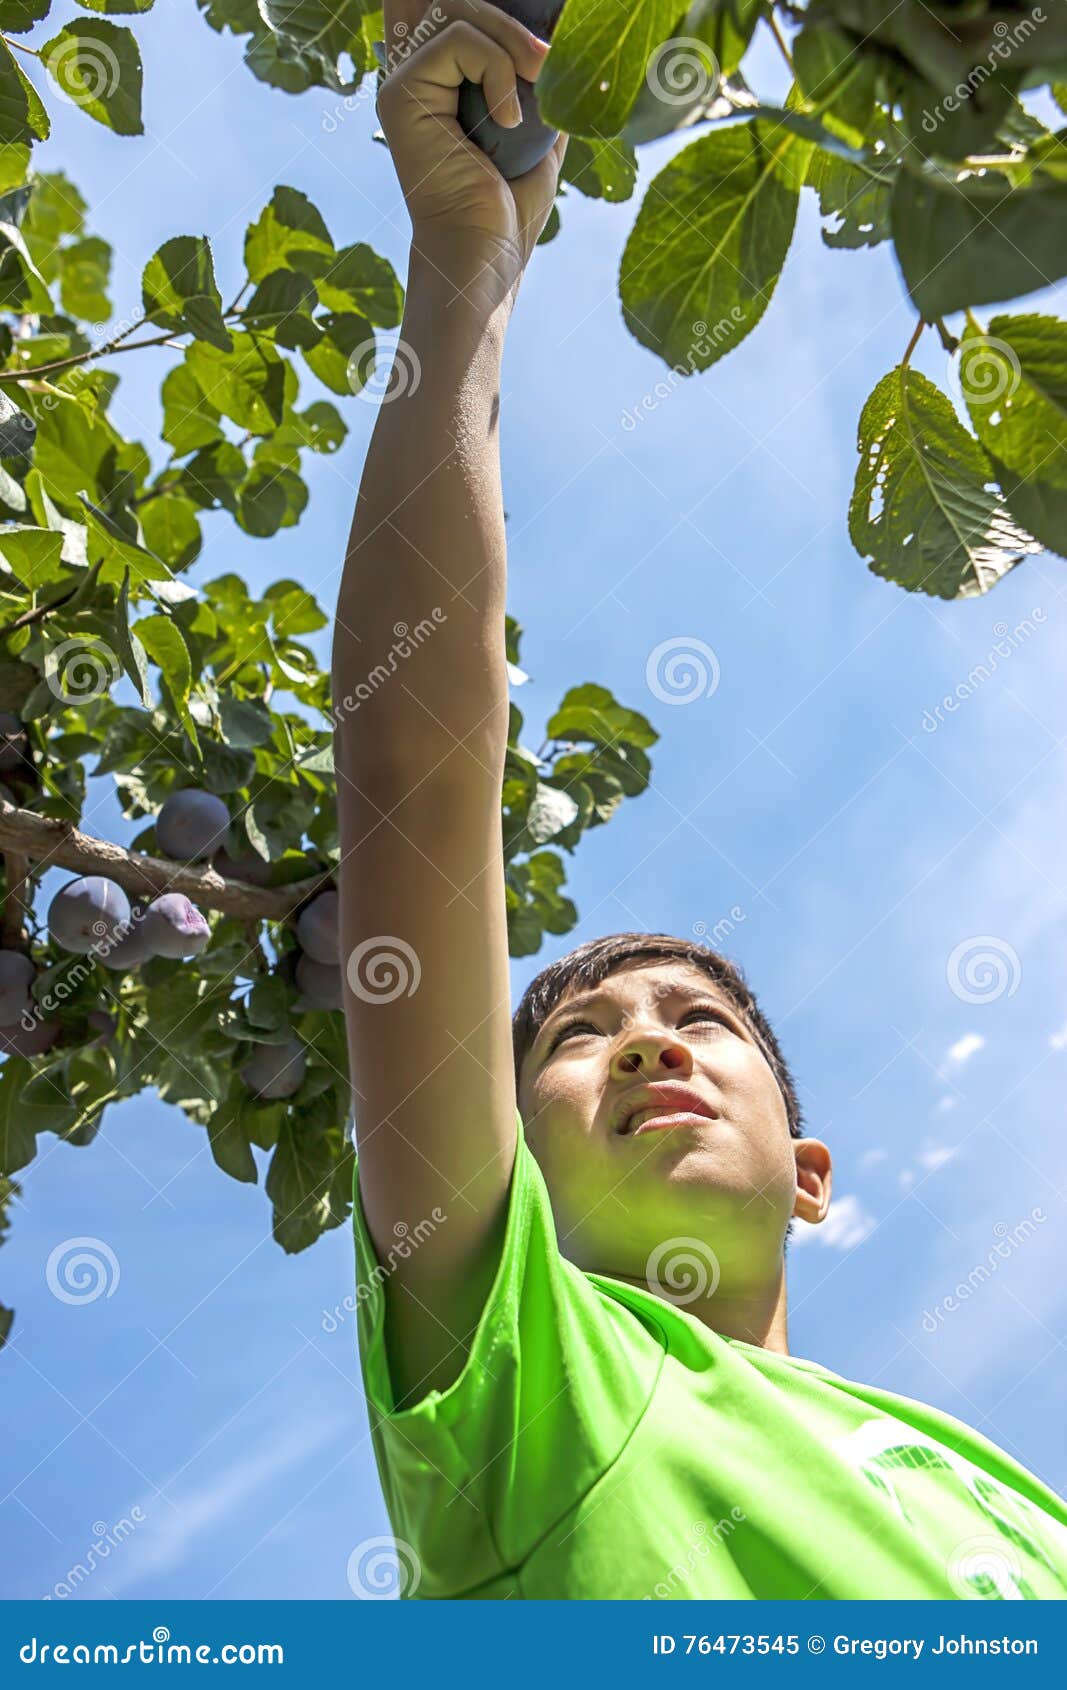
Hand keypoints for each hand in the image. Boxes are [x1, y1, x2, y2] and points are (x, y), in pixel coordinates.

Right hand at [378, 0, 566, 303]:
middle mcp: (417, 76)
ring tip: (538, 80)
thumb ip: (540, 83)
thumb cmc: (510, 209)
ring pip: (459, 10)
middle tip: (547, 62)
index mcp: (442, 82)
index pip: (458, 14)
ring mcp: (405, 84)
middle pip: (459, 2)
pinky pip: (458, 40)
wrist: (487, 254)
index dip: (498, 15)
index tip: (536, 52)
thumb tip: (559, 38)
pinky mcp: (401, 95)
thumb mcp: (539, 132)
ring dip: (511, 40)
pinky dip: (497, 69)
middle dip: (514, 21)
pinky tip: (509, 119)